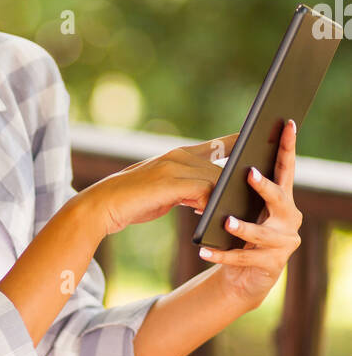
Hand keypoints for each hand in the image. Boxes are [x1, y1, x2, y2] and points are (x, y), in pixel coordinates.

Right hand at [95, 132, 241, 235]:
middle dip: (236, 182)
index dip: (235, 142)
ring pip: (215, 178)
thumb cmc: (132, 201)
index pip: (214, 145)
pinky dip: (209, 204)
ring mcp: (174, 167)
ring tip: (227, 213)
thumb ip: (185, 187)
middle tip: (246, 199)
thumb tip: (207, 196)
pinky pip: (204, 190)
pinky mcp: (171, 182)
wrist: (102, 205)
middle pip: (220, 167)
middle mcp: (177, 156)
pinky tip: (203, 215)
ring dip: (222, 198)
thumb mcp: (163, 190)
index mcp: (176, 155)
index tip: (254, 139)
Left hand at [195, 119, 302, 307]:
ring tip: (225, 221)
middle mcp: (290, 218)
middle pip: (279, 198)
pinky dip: (221, 254)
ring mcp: (284, 242)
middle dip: (264, 186)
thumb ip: (239, 180)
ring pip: (261, 232)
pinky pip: (243, 257)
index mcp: (283, 197)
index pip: (285, 167)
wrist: (245, 273)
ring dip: (243, 226)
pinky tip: (203, 250)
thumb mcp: (242, 204)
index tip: (288, 124)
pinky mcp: (271, 264)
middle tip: (248, 173)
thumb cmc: (242, 231)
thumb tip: (229, 144)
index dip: (287, 146)